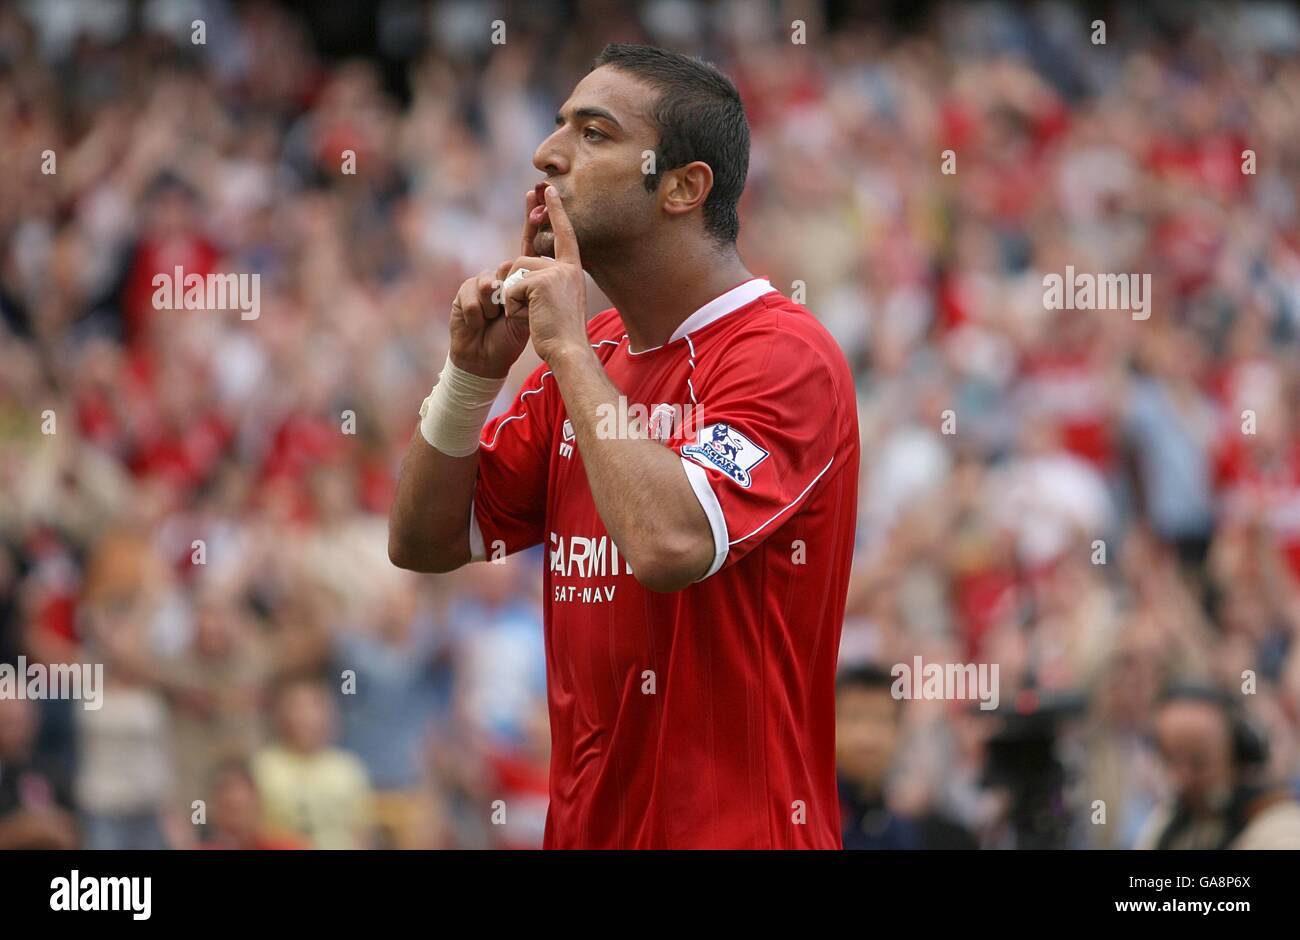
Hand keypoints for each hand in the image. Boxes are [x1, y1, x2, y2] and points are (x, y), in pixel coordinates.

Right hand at [447, 192, 543, 377]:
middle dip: (508, 284)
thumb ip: (526, 290)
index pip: (529, 243)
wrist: (486, 359)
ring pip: (490, 283)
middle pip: (508, 264)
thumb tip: (508, 266)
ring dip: (495, 307)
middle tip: (507, 305)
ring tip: (495, 321)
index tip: (536, 193)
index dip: (532, 219)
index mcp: (522, 278)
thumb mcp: (528, 314)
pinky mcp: (463, 294)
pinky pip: (473, 296)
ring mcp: (481, 284)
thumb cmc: (510, 337)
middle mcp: (501, 277)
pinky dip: (479, 313)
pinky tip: (480, 324)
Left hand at [502, 186, 588, 365]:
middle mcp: (567, 267)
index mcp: (573, 270)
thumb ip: (540, 280)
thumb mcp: (554, 301)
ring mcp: (555, 272)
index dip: (554, 211)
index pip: (563, 234)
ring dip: (514, 297)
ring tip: (533, 315)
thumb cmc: (560, 334)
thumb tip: (510, 265)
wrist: (568, 351)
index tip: (548, 189)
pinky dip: (513, 304)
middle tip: (533, 309)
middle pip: (524, 260)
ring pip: (515, 271)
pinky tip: (529, 317)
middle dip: (516, 286)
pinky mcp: (541, 281)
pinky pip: (512, 286)